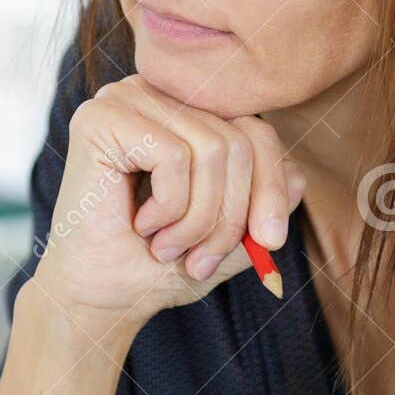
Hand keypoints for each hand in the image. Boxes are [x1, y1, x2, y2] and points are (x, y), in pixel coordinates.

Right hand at [34, 73, 304, 330]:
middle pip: (242, 140)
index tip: (268, 245)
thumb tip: (298, 177)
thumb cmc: (154, 267)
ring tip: (168, 248)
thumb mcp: (229, 237)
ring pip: (215, 149)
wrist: (96, 299)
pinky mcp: (102, 117)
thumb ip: (264, 205)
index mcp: (186, 113)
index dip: (271, 191)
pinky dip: (170, 208)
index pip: (258, 132)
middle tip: (200, 260)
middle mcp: (157, 95)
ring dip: (199, 219)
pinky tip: (141, 226)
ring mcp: (127, 99)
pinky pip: (176, 156)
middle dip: (232, 216)